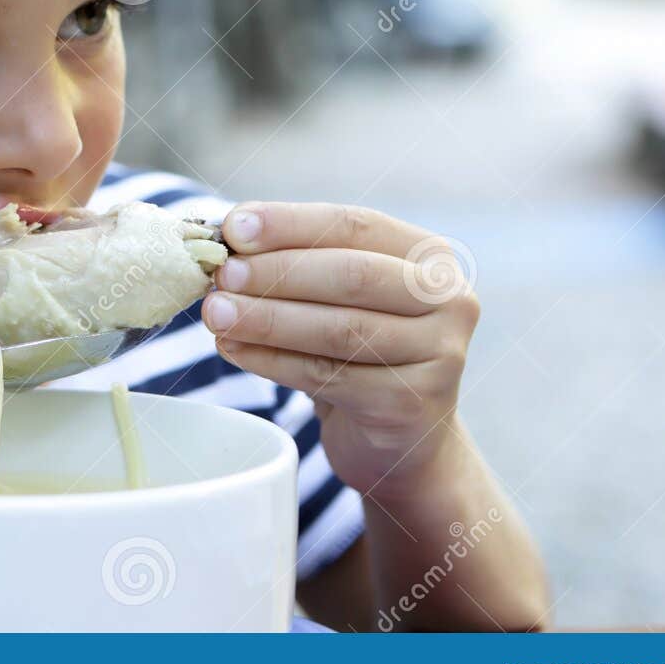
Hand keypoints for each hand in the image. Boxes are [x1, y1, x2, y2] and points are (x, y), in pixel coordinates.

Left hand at [200, 203, 477, 495]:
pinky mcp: (411, 404)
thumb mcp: (339, 299)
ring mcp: (440, 354)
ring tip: (215, 313)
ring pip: (338, 329)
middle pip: (352, 275)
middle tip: (221, 275)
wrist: (402, 439)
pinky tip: (232, 349)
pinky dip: (270, 361)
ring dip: (267, 318)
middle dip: (277, 272)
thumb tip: (226, 238)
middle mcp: (449, 300)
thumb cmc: (360, 352)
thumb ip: (297, 264)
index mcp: (430, 257)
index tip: (234, 227)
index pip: (356, 225)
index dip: (291, 223)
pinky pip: (328, 376)